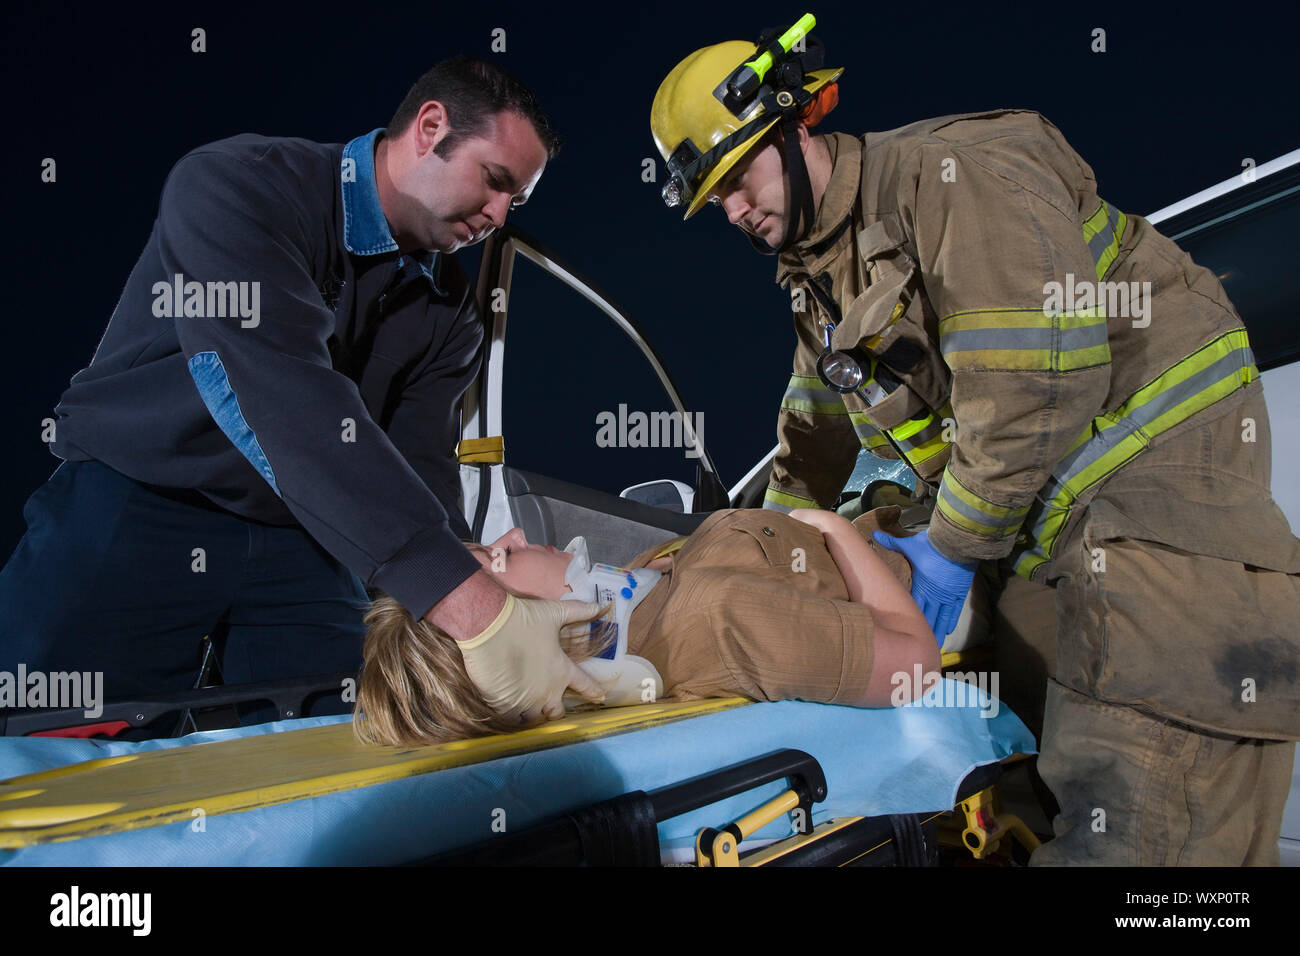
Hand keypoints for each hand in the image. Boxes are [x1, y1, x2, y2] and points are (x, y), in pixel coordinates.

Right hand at [457, 594, 607, 725]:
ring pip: (534, 718)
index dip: (594, 692)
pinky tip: (509, 707)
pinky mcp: (503, 703)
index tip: (599, 697)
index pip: (585, 686)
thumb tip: (598, 606)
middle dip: (555, 709)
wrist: (488, 625)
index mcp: (562, 670)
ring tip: (528, 707)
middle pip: (557, 712)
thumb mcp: (554, 613)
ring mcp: (524, 700)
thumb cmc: (523, 619)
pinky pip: (511, 718)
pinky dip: (512, 715)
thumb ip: (578, 611)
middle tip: (550, 703)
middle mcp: (547, 690)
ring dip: (533, 714)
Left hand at [873, 529, 975, 643]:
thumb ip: (892, 543)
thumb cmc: (931, 544)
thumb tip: (875, 534)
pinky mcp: (959, 592)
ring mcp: (947, 595)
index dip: (907, 622)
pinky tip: (948, 630)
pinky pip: (955, 611)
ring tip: (933, 645)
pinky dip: (951, 621)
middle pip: (926, 617)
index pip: (911, 607)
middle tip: (916, 646)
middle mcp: (934, 594)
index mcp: (920, 585)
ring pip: (941, 618)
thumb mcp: (909, 545)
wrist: (955, 541)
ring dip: (937, 631)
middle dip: (922, 632)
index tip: (902, 634)